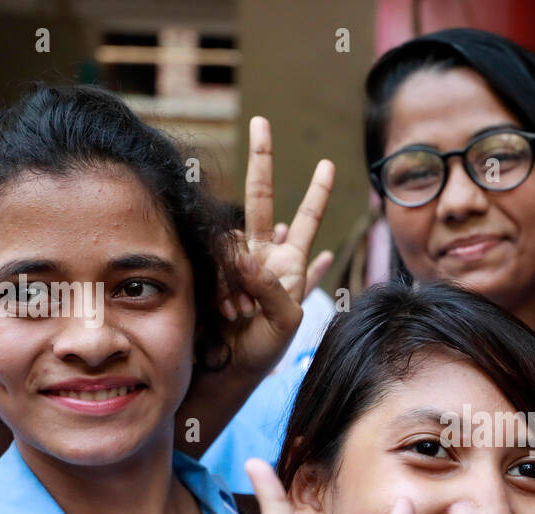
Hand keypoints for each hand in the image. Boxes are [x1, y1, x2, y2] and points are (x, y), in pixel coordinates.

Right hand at [217, 117, 335, 376]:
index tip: (327, 163)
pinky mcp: (208, 269)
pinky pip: (211, 263)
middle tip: (261, 122)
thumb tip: (246, 257)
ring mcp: (232, 258)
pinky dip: (221, 284)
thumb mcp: (284, 322)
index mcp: (289, 263)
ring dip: (233, 280)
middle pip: (260, 200)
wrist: (228, 370)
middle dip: (261, 160)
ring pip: (228, 244)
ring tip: (238, 314)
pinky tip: (230, 284)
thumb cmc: (263, 348)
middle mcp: (262, 254)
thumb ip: (273, 290)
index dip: (316, 193)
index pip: (305, 220)